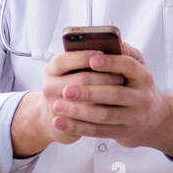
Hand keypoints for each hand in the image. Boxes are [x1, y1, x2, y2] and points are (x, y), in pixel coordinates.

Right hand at [10, 49, 125, 156]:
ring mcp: (55, 106)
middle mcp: (50, 86)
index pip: (66, 59)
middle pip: (82, 79)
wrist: (55, 113)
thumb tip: (111, 49)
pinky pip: (85, 120)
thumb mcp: (73, 68)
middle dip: (105, 76)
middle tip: (122, 76)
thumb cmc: (71, 83)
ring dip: (107, 95)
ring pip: (86, 101)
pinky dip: (102, 113)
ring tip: (121, 90)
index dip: (86, 56)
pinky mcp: (64, 124)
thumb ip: (87, 58)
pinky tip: (114, 108)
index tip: (104, 52)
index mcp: (53, 68)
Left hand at [50, 42, 172, 158]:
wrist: (152, 119)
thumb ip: (122, 53)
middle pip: (114, 94)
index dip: (111, 63)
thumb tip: (102, 41)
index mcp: (144, 77)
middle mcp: (142, 98)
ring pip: (104, 116)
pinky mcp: (123, 133)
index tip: (92, 59)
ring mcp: (134, 118)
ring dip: (78, 112)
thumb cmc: (136, 87)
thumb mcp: (137, 68)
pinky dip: (77, 127)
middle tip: (66, 90)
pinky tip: (60, 122)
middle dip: (88, 92)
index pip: (129, 67)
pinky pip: (98, 131)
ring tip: (58, 106)